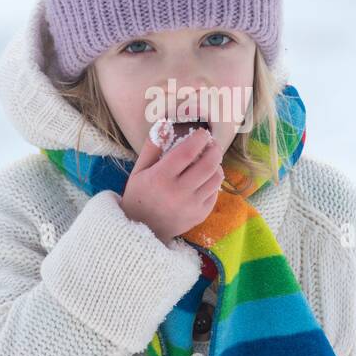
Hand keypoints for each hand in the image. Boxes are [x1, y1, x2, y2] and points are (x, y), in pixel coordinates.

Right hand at [119, 127, 223, 242]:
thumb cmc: (139, 195)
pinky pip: (215, 193)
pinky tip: (204, 179)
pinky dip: (212, 183)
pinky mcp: (200, 215)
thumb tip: (166, 124)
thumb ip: (152, 147)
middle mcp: (178, 193)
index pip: (187, 152)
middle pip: (208, 164)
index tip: (202, 132)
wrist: (141, 230)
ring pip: (216, 179)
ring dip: (216, 165)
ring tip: (209, 160)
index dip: (199, 138)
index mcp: (160, 178)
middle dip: (214, 149)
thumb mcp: (139, 170)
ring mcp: (191, 206)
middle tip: (211, 144)